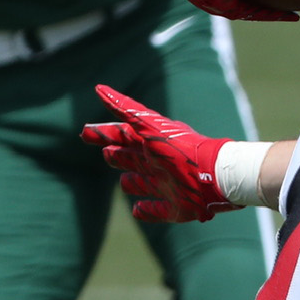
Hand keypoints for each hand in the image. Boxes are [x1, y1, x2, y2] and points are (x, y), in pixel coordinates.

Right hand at [80, 83, 235, 222]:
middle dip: (117, 155)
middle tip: (107, 151)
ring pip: (142, 184)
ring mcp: (167, 186)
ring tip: (126, 183)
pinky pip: (158, 210)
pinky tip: (138, 210)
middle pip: (130, 159)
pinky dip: (147, 211)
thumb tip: (98, 88)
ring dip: (132, 183)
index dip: (103, 134)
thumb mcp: (148, 126)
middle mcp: (156, 164)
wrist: (214, 175)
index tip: (85, 132)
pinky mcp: (177, 208)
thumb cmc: (179, 150)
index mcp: (149, 144)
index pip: (121, 136)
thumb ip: (125, 109)